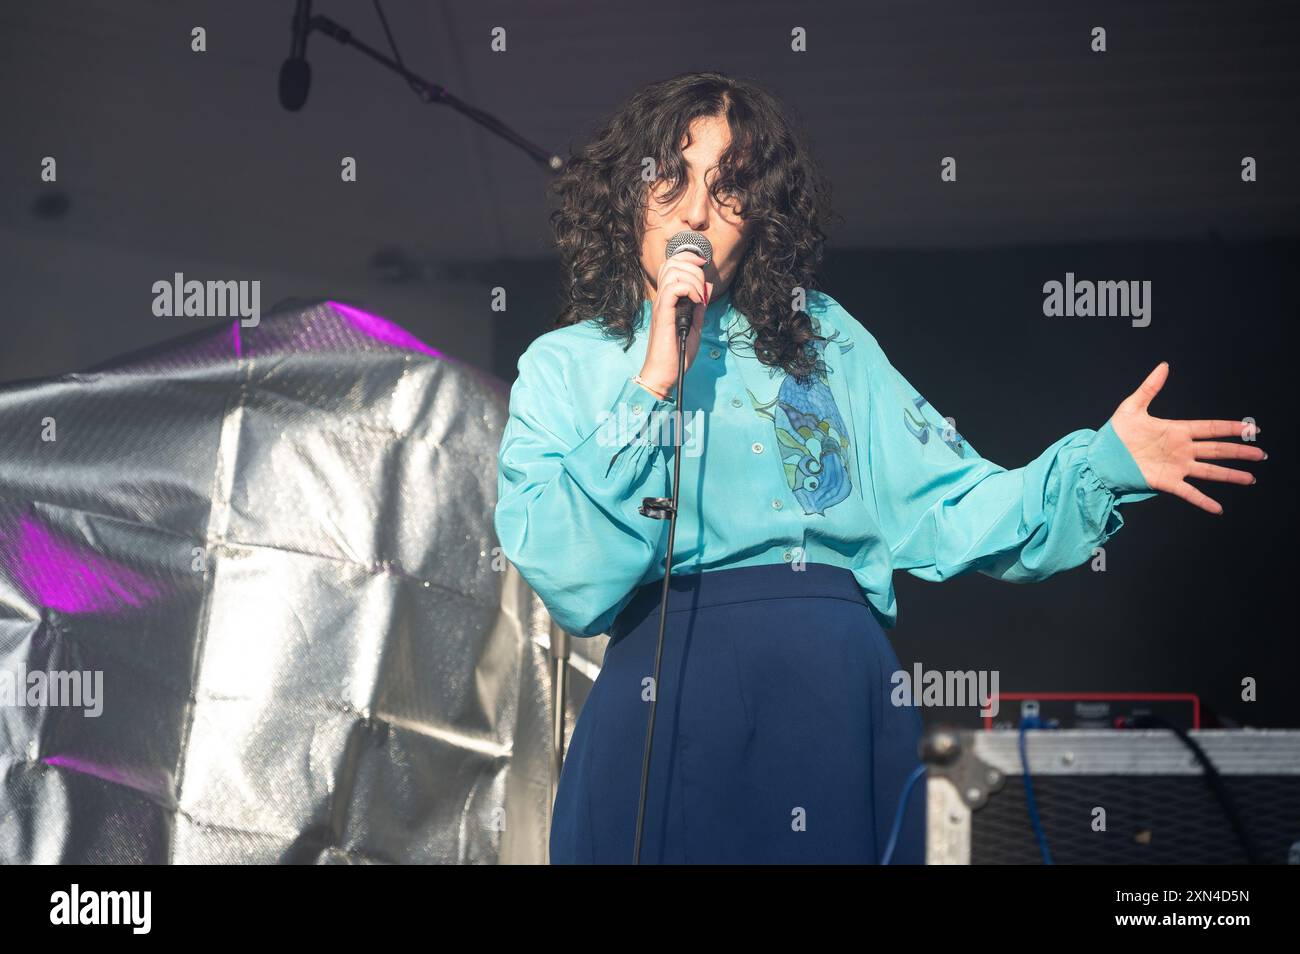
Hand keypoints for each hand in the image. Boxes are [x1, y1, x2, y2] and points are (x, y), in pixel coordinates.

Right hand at [638, 252, 712, 395]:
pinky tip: (698, 303)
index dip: (688, 258)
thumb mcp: (694, 326)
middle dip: (693, 266)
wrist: (665, 373)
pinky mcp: (663, 314)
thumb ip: (699, 308)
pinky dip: (690, 289)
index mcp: (668, 300)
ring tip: (701, 297)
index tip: (703, 264)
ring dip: (693, 279)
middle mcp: (662, 299)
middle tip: (703, 287)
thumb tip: (707, 289)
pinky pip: (673, 289)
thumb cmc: (677, 354)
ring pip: (673, 272)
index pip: (671, 265)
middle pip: (672, 263)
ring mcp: (661, 306)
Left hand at [1107, 361, 1264, 514]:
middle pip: (1217, 450)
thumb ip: (1149, 388)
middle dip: (1240, 452)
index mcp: (1176, 430)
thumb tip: (1164, 366)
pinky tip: (1218, 508)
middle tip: (1261, 453)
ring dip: (1230, 475)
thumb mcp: (1131, 408)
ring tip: (1250, 478)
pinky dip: (1203, 501)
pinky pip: (1188, 492)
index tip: (1251, 428)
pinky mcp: (1166, 482)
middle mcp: (1181, 450)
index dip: (1231, 428)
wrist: (1098, 459)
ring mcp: (1175, 467)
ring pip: (1209, 471)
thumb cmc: (1114, 434)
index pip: (1210, 428)